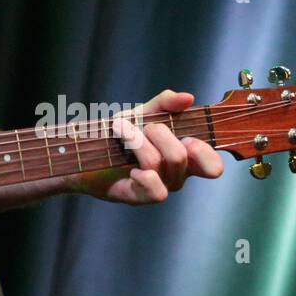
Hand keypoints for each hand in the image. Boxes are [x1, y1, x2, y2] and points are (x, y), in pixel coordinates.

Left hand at [65, 89, 223, 204]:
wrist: (83, 151)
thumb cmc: (119, 134)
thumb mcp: (142, 113)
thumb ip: (165, 104)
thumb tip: (188, 97)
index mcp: (184, 156)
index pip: (212, 166)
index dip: (205, 152)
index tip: (187, 138)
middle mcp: (175, 175)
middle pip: (181, 157)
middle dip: (158, 133)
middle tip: (143, 126)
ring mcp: (157, 187)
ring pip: (159, 164)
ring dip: (136, 141)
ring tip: (121, 131)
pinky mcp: (138, 197)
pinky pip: (155, 191)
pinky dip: (143, 175)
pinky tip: (129, 167)